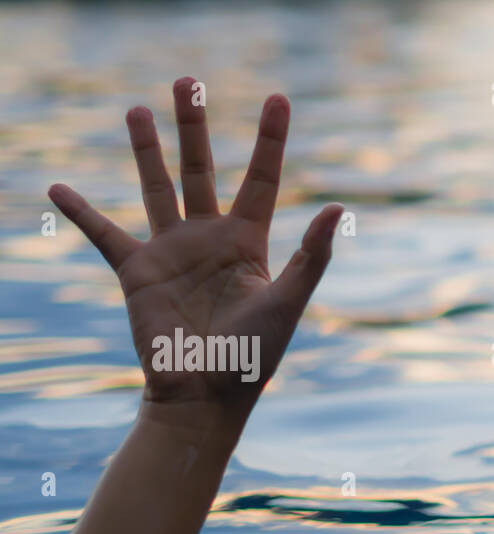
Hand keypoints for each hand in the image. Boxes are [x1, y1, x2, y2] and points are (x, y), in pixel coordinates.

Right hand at [48, 77, 342, 425]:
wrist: (207, 395)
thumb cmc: (255, 356)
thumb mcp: (288, 302)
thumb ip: (312, 256)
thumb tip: (338, 208)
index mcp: (250, 243)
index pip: (262, 179)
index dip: (270, 139)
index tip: (279, 98)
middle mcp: (210, 240)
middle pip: (202, 170)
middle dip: (193, 126)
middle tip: (187, 80)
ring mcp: (172, 252)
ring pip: (157, 188)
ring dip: (146, 150)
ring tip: (136, 109)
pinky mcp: (138, 272)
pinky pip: (106, 234)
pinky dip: (83, 212)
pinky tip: (59, 187)